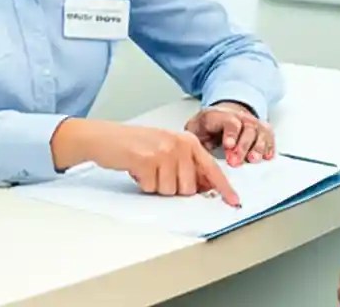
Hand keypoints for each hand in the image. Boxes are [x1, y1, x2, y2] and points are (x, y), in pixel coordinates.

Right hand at [51, 119, 240, 205]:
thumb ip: (187, 166)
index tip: (233, 201)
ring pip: (170, 191)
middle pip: (189, 188)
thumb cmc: (136, 144)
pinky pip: (152, 188)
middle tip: (158, 173)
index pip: (212, 168)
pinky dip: (143, 184)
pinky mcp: (147, 160)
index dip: (223, 188)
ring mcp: (164, 152)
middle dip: (172, 188)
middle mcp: (180, 144)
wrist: (106, 137)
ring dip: (156, 186)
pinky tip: (137, 169)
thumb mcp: (167, 150)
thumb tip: (204, 189)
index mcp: (188, 141)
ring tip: (147, 169)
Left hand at [184, 101, 274, 166]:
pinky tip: (267, 156)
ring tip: (253, 160)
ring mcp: (252, 123)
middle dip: (242, 146)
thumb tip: (196, 158)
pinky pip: (269, 136)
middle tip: (235, 161)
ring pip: (260, 132)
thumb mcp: (194, 131)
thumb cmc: (206, 127)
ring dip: (258, 147)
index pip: (229, 121)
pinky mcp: (261, 131)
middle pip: (247, 128)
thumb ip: (196, 141)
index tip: (229, 146)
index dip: (231, 134)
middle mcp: (239, 117)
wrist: (219, 117)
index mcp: (219, 115)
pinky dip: (269, 146)